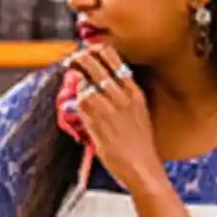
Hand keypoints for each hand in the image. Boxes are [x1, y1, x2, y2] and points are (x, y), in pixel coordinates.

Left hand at [67, 45, 166, 194]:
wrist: (142, 167)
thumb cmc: (140, 144)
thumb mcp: (138, 114)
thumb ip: (122, 98)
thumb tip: (100, 87)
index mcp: (135, 92)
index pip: (114, 59)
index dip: (98, 51)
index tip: (89, 50)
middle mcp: (123, 97)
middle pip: (96, 65)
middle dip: (81, 58)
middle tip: (73, 59)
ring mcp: (110, 109)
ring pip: (86, 84)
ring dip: (78, 83)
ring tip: (76, 83)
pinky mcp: (97, 122)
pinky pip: (81, 102)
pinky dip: (77, 100)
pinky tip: (79, 104)